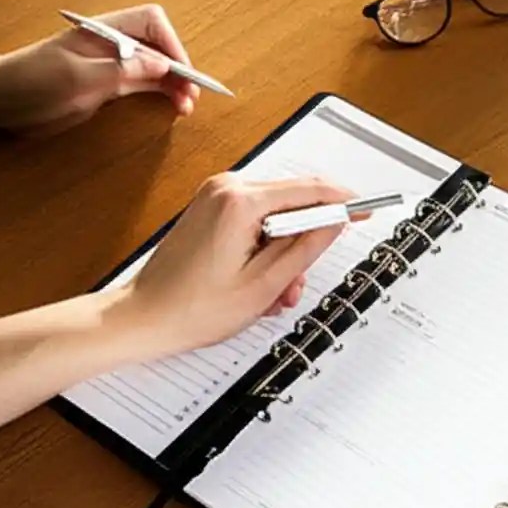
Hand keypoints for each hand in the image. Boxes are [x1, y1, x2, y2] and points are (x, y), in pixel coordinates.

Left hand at [0, 4, 199, 133]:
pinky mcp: (105, 86)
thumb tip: (163, 66)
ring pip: (154, 68)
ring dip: (174, 84)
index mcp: (103, 32)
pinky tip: (171, 104)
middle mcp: (110, 45)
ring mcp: (109, 65)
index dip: (172, 44)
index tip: (181, 72)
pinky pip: (142, 84)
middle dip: (180, 68)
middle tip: (192, 95)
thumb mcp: (79, 78)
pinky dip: (160, 93)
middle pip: (158, 46)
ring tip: (187, 105)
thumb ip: (123, 71)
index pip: (151, 22)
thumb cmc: (29, 83)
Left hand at [125, 173, 355, 357]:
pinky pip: (257, 220)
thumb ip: (307, 248)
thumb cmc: (190, 308)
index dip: (343, 204)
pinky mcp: (212, 208)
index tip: (365, 212)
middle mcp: (227, 189)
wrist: (142, 318)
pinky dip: (267, 248)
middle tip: (300, 281)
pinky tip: (259, 280)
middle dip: (306, 242)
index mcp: (240, 202)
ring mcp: (216, 197)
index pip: (309, 190)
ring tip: (275, 292)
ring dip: (286, 252)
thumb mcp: (264, 284)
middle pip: (293, 202)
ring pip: (277, 215)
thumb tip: (335, 224)